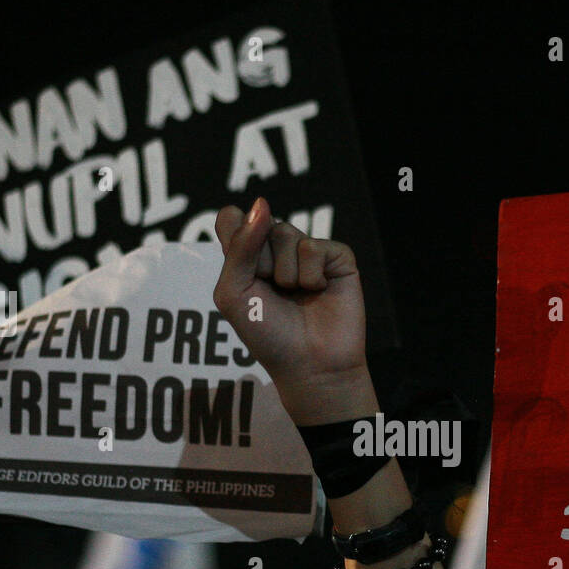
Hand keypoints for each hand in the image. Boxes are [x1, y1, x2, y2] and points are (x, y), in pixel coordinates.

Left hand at [213, 198, 372, 422]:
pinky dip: (311, 275)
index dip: (236, 240)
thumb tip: (262, 203)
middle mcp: (277, 249)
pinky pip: (314, 246)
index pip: (231, 218)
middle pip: (260, 224)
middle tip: (274, 294)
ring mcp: (308, 251)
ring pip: (287, 233)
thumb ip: (239, 247)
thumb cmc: (267, 335)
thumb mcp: (233, 293)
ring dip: (286, 273)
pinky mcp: (336, 257)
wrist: (310, 365)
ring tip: (296, 296)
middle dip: (262, 264)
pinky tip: (319, 291)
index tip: (244, 273)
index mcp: (247, 256)